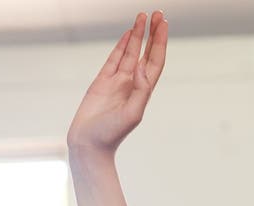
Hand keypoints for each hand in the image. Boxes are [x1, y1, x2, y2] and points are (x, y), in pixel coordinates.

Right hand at [67, 11, 166, 155]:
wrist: (90, 144)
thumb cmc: (111, 134)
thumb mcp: (132, 114)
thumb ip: (141, 90)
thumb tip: (141, 66)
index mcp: (143, 92)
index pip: (155, 61)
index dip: (160, 43)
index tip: (163, 24)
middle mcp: (132, 84)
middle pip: (146, 53)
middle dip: (153, 34)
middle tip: (158, 14)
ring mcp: (117, 82)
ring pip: (130, 52)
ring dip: (137, 35)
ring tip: (143, 16)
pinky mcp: (102, 82)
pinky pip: (114, 59)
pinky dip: (122, 45)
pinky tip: (128, 34)